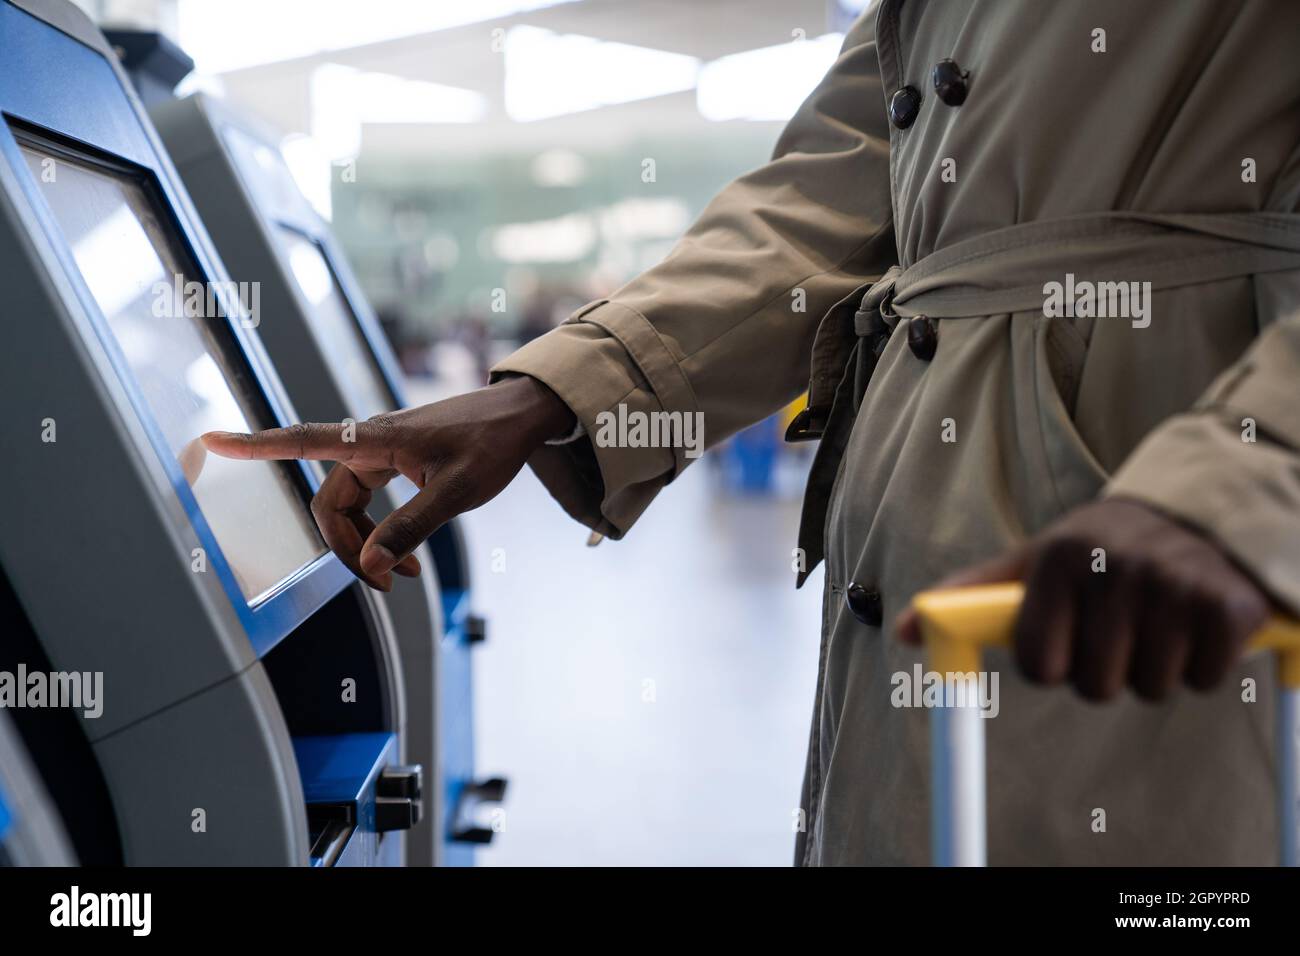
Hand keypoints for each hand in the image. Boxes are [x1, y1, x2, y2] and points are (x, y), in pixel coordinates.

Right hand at [202, 375, 574, 590]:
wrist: (522, 417)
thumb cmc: (492, 442)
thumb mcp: (455, 491)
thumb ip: (412, 528)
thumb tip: (371, 566)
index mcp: (374, 439)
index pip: (302, 440)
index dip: (255, 445)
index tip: (211, 439)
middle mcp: (371, 443)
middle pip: (332, 501)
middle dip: (348, 546)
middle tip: (386, 584)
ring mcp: (385, 453)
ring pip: (352, 507)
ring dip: (370, 545)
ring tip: (405, 578)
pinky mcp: (400, 462)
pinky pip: (374, 502)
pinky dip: (386, 533)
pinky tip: (410, 560)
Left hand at [895, 498, 1270, 700]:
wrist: (1192, 514)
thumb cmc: (1098, 552)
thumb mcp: (1033, 563)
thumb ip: (972, 597)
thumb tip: (904, 632)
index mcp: (1059, 558)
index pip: (1041, 667)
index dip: (1054, 666)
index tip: (1066, 641)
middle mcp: (1116, 566)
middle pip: (1097, 687)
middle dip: (1106, 670)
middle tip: (1118, 629)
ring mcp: (1176, 582)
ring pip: (1153, 688)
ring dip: (1156, 669)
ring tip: (1156, 621)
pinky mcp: (1230, 603)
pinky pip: (1206, 678)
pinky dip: (1204, 665)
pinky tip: (1195, 624)